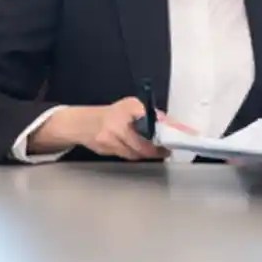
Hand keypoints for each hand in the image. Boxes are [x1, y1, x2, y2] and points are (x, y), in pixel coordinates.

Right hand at [39, 97, 170, 160]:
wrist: (83, 123)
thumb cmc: (112, 114)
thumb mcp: (131, 106)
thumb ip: (149, 114)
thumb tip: (169, 124)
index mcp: (130, 107)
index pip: (153, 118)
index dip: (167, 129)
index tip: (179, 137)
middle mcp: (119, 121)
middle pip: (145, 142)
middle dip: (157, 148)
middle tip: (167, 150)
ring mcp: (111, 136)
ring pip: (136, 152)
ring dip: (147, 153)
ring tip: (156, 151)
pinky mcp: (106, 148)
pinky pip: (127, 155)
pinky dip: (135, 154)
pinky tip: (138, 151)